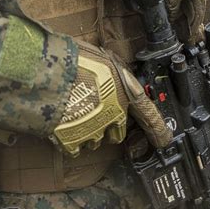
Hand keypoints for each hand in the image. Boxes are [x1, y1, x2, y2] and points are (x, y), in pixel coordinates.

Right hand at [51, 43, 171, 156]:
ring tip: (72, 114)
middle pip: (116, 133)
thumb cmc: (71, 60)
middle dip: (107, 127)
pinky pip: (75, 148)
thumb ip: (112, 75)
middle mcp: (112, 117)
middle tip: (92, 113)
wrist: (45, 73)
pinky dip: (69, 140)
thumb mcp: (103, 60)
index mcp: (124, 95)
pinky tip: (62, 125)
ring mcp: (93, 131)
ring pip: (94, 140)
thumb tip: (112, 76)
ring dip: (87, 132)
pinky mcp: (72, 141)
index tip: (165, 141)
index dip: (158, 130)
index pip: (148, 116)